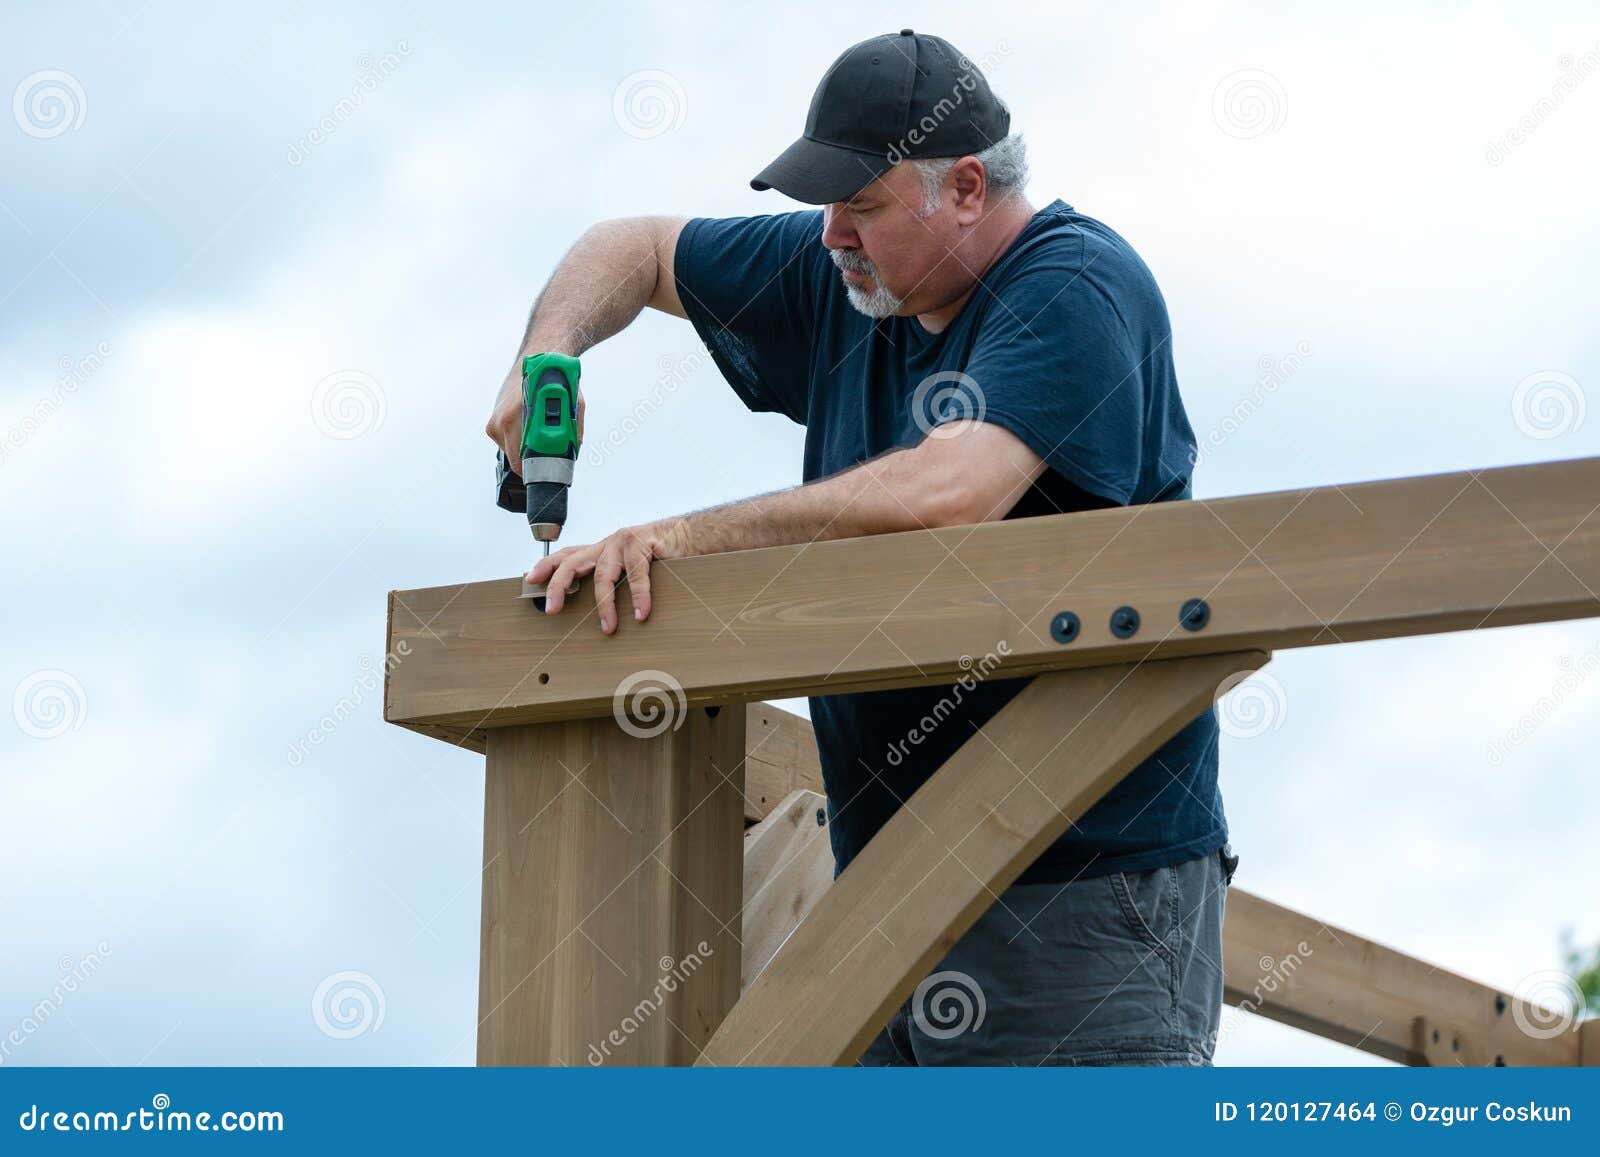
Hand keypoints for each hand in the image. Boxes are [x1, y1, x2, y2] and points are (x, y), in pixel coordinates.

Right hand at [485, 365, 584, 474]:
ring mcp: (494, 422)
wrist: (540, 357)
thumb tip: (571, 452)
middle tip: (552, 446)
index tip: (548, 469)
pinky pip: (509, 442)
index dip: (536, 468)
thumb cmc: (554, 375)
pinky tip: (531, 422)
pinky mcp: (493, 422)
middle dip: (536, 457)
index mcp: (513, 418)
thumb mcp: (574, 403)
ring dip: (528, 446)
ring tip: (541, 426)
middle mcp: (500, 420)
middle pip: (516, 459)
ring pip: (512, 451)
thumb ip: (573, 429)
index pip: (519, 460)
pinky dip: (522, 438)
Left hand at [527, 517, 693, 631]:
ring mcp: (624, 542)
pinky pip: (638, 575)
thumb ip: (611, 578)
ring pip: (604, 575)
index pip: (566, 556)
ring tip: (609, 627)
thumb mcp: (628, 566)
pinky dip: (640, 597)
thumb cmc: (657, 555)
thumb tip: (596, 610)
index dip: (547, 566)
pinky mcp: (644, 544)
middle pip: (573, 563)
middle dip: (559, 586)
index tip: (530, 580)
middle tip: (552, 609)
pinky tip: (641, 614)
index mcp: (600, 549)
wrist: (688, 536)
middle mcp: (607, 543)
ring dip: (605, 605)